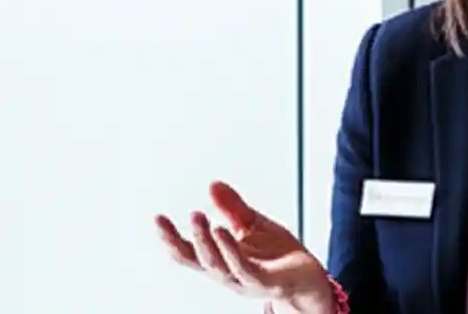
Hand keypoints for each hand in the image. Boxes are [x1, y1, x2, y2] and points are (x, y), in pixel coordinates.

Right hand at [155, 181, 334, 312]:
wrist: (310, 278)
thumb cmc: (279, 255)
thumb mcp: (253, 225)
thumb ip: (232, 208)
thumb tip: (211, 184)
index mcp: (220, 259)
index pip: (189, 251)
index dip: (171, 237)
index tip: (156, 217)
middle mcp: (227, 274)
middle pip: (198, 259)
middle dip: (186, 237)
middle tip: (173, 215)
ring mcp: (245, 280)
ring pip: (217, 264)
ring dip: (205, 241)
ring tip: (198, 216)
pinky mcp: (266, 283)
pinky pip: (244, 269)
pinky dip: (230, 250)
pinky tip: (223, 230)